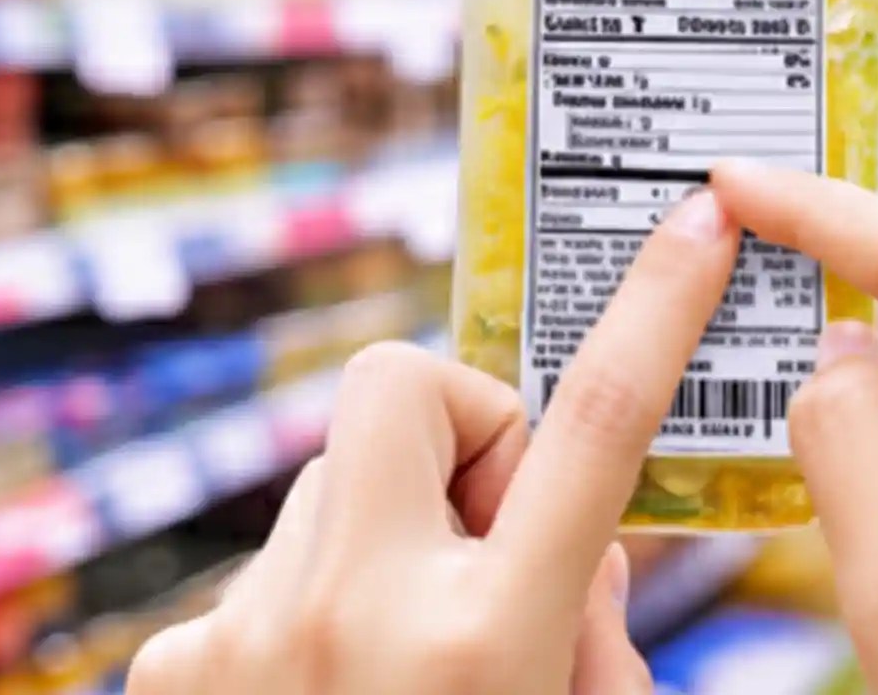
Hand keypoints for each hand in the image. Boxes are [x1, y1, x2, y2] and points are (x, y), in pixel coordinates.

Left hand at [127, 192, 740, 694]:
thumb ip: (590, 617)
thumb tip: (572, 531)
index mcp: (490, 645)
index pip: (598, 427)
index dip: (658, 308)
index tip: (695, 228)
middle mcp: (359, 621)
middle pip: (401, 386)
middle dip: (460, 422)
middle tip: (492, 515)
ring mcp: (252, 634)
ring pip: (335, 479)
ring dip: (392, 525)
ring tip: (411, 636)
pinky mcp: (182, 661)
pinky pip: (275, 561)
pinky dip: (321, 596)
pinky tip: (334, 684)